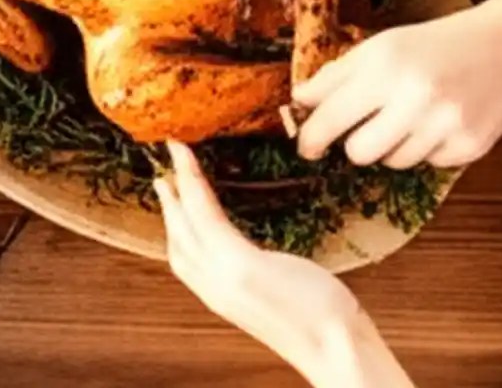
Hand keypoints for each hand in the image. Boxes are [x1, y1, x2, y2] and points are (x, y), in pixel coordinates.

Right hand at [153, 141, 361, 378]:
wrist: (335, 347)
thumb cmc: (322, 321)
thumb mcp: (284, 290)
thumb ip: (267, 270)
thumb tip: (273, 254)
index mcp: (221, 293)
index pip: (184, 254)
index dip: (174, 221)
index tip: (172, 193)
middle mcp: (213, 287)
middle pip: (176, 237)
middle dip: (168, 199)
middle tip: (165, 166)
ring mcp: (222, 277)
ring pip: (186, 221)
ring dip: (178, 184)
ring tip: (176, 155)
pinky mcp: (239, 264)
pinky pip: (206, 216)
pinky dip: (193, 186)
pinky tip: (192, 166)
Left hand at [293, 3, 501, 168]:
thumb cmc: (438, 44)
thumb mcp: (383, 46)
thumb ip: (338, 75)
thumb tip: (299, 101)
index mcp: (387, 65)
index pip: (331, 117)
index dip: (310, 137)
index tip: (306, 145)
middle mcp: (416, 96)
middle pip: (358, 152)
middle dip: (355, 143)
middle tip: (366, 126)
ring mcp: (447, 125)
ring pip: (392, 162)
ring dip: (392, 145)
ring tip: (412, 114)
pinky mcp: (470, 147)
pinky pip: (426, 164)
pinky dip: (426, 148)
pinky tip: (440, 121)